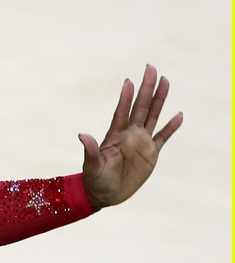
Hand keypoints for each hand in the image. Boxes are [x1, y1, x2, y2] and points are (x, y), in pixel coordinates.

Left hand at [79, 64, 182, 208]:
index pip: (122, 112)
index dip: (125, 97)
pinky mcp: (151, 154)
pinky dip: (171, 127)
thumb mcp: (91, 166)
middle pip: (140, 106)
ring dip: (159, 99)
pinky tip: (179, 115)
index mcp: (115, 135)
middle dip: (146, 88)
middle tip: (150, 68)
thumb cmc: (95, 180)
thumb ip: (90, 151)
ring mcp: (141, 142)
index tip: (129, 81)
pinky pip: (163, 137)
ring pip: (153, 116)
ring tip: (165, 81)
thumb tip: (82, 135)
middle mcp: (129, 134)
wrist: (105, 194)